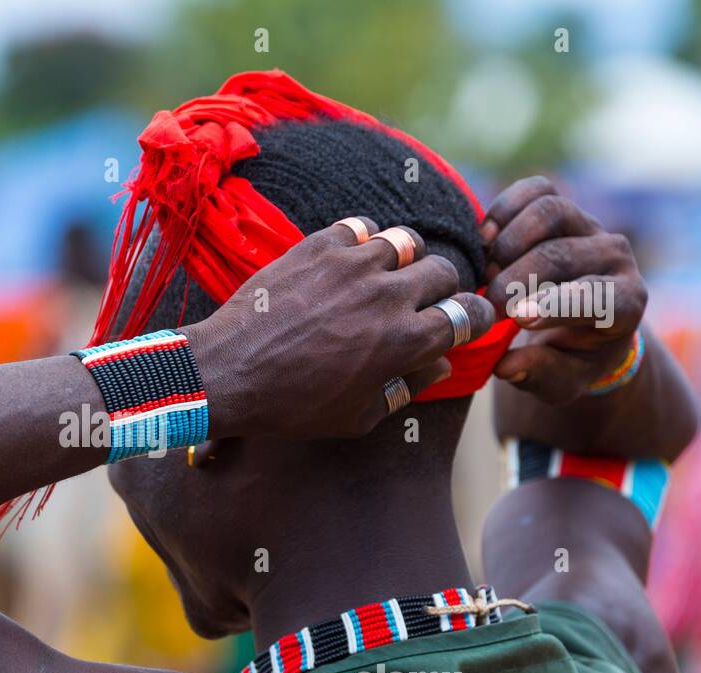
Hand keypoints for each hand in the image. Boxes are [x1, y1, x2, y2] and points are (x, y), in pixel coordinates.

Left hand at [186, 217, 494, 439]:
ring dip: (403, 259)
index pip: (469, 315)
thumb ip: (407, 388)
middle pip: (443, 271)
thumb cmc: (291, 405)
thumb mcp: (355, 416)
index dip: (473, 318)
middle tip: (423, 299)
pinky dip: (363, 240)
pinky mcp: (319, 246)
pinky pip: (361, 227)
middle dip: (441, 287)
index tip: (462, 321)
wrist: (227, 372)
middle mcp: (388, 296)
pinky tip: (351, 259)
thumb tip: (441, 366)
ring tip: (387, 275)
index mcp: (406, 342)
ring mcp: (353, 265)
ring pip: (406, 241)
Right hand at [481, 176, 647, 404]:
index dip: (556, 305)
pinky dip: (505, 208)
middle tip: (483, 305)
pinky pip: (536, 190)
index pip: (598, 296)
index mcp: (625, 303)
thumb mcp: (562, 380)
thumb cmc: (571, 356)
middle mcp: (615, 256)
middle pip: (561, 254)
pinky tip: (484, 239)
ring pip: (551, 211)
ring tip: (486, 272)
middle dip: (515, 280)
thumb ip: (540, 375)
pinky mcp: (563, 207)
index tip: (516, 319)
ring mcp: (589, 226)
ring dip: (508, 242)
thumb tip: (507, 366)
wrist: (578, 322)